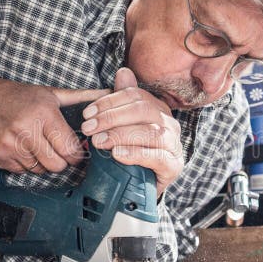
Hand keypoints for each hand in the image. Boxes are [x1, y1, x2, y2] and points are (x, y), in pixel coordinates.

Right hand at [0, 78, 109, 173]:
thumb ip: (82, 98)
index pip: (69, 148)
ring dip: (43, 163)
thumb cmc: (21, 97)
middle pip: (56, 165)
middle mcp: (26, 130)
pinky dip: (26, 165)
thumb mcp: (52, 93)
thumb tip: (110, 94)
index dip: (76, 155)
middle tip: (59, 153)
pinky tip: (23, 149)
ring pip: (39, 170)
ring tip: (38, 147)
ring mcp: (10, 144)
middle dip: (62, 162)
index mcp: (43, 114)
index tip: (76, 153)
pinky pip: (21, 172)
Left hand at [80, 67, 183, 195]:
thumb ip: (123, 101)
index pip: (136, 96)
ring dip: (121, 135)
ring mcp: (174, 146)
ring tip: (99, 141)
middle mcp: (170, 124)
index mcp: (159, 110)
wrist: (141, 189)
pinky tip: (117, 154)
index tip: (87, 113)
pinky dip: (136, 153)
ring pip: (152, 132)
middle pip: (144, 110)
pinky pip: (158, 156)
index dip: (110, 102)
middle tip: (89, 128)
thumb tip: (123, 72)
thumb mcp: (124, 127)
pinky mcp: (173, 166)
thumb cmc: (131, 154)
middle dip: (112, 117)